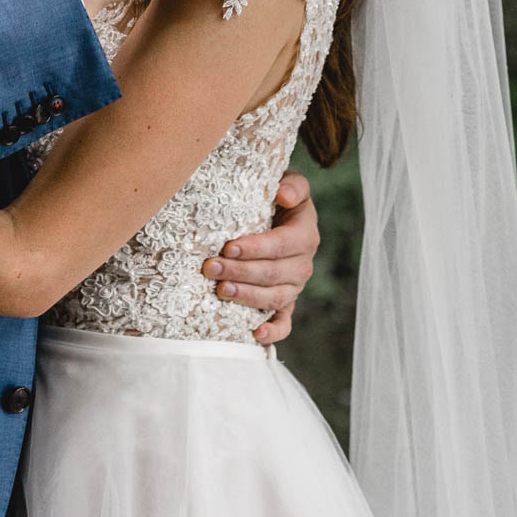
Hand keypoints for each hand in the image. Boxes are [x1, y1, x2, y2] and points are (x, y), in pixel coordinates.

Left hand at [200, 170, 319, 346]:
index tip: (228, 247)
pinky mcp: (285, 303)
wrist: (278, 215)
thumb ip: (293, 185)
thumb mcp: (289, 183)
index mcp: (305, 234)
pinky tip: (255, 334)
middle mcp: (302, 263)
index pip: (281, 244)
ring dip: (247, 297)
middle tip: (210, 267)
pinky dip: (273, 332)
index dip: (256, 248)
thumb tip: (283, 194)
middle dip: (241, 272)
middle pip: (273, 273)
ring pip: (275, 298)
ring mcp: (294, 286)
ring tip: (220, 291)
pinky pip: (284, 322)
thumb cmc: (276, 197)